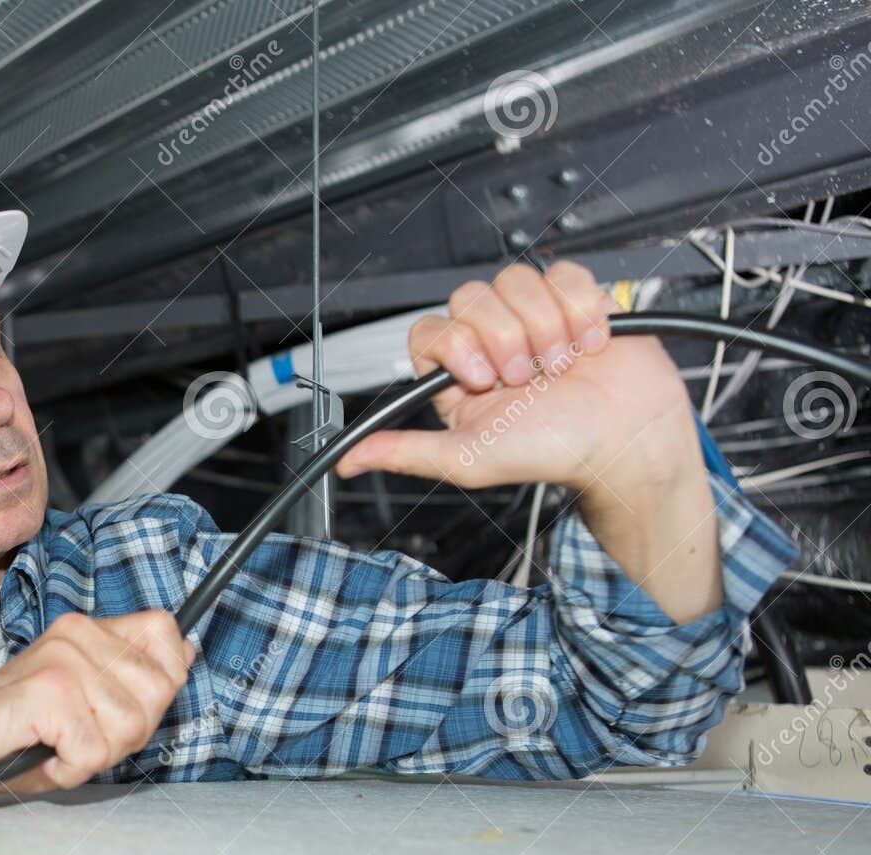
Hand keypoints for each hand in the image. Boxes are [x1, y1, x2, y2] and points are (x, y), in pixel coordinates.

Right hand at [0, 609, 194, 793]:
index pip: (165, 631)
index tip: (121, 706)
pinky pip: (95, 751)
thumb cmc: (15, 729)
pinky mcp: (49, 693)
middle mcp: (77, 634)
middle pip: (158, 689)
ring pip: (130, 726)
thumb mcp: (83, 697)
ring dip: (96, 755)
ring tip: (58, 745)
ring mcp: (64, 661)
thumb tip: (189, 651)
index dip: (163, 679)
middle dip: (129, 732)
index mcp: (87, 629)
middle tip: (81, 737)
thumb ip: (133, 675)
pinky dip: (70, 770)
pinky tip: (44, 757)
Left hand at [334, 260, 701, 501]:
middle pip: (471, 297)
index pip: (430, 328)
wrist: (627, 441)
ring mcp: (534, 318)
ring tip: (561, 366)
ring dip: (544, 326)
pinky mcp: (577, 300)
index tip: (484, 378)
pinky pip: (564, 273)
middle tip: (527, 378)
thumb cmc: (555, 453)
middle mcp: (492, 341)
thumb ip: (405, 452)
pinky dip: (580, 309)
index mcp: (459, 375)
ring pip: (516, 280)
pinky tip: (589, 344)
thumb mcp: (468, 459)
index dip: (457, 345)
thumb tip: (347, 460)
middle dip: (504, 338)